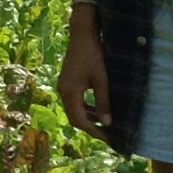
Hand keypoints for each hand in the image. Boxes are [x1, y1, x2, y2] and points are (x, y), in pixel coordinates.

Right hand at [55, 6, 110, 140]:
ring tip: (105, 124)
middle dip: (91, 128)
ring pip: (74, 110)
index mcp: (70, 92)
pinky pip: (75, 101)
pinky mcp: (67, 82)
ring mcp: (63, 86)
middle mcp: (63, 91)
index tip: (109, 138)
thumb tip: (107, 122)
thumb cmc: (94, 55)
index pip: (79, 120)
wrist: (82, 35)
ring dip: (88, 118)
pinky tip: (98, 109)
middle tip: (108, 134)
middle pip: (74, 117)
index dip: (94, 131)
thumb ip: (103, 101)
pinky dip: (86, 108)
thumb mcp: (101, 79)